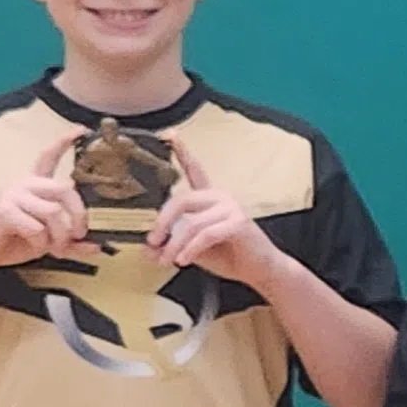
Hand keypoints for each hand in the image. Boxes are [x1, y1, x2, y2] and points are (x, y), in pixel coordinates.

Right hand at [0, 135, 94, 265]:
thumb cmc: (12, 242)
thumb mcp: (49, 242)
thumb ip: (72, 242)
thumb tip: (98, 246)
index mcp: (34, 188)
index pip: (49, 158)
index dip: (65, 142)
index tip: (82, 129)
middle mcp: (24, 185)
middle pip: (66, 190)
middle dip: (79, 216)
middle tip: (79, 235)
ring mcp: (13, 195)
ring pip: (54, 213)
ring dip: (59, 238)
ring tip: (52, 248)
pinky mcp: (4, 210)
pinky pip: (38, 228)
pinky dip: (41, 244)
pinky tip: (32, 245)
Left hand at [151, 141, 277, 282]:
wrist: (260, 270)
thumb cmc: (229, 256)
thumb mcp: (192, 249)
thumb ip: (171, 245)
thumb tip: (146, 249)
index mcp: (209, 199)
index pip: (194, 171)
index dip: (182, 153)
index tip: (171, 135)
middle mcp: (220, 197)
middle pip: (180, 201)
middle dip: (162, 223)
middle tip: (152, 242)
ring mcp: (231, 208)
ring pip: (190, 223)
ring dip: (175, 245)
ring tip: (168, 260)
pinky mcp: (238, 223)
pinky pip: (205, 235)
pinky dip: (191, 250)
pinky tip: (184, 260)